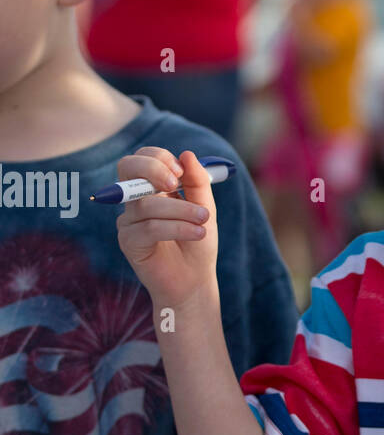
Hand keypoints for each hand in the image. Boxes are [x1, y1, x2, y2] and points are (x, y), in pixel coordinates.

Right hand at [116, 148, 217, 311]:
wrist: (195, 280)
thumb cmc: (198, 242)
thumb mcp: (204, 207)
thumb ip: (198, 181)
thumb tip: (187, 153)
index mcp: (152, 187)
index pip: (142, 157)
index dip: (159, 157)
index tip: (182, 171)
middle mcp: (136, 200)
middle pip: (127, 167)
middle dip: (153, 169)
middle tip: (177, 183)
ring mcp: (129, 221)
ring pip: (147, 203)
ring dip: (181, 210)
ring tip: (204, 221)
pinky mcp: (129, 242)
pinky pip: (149, 228)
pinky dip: (177, 228)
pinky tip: (197, 234)